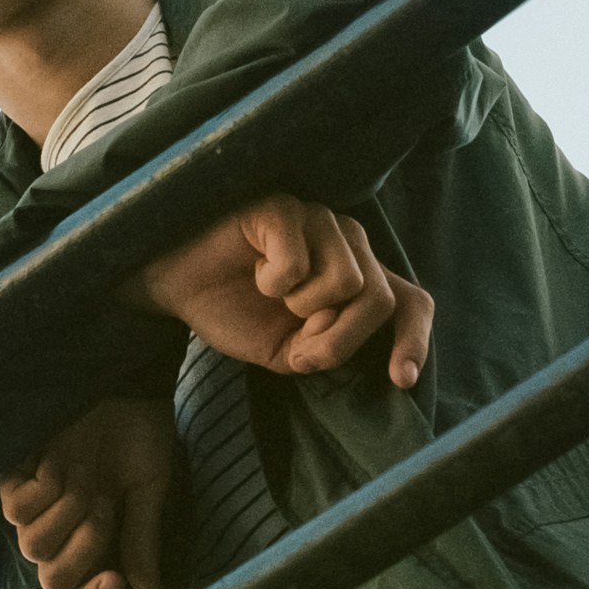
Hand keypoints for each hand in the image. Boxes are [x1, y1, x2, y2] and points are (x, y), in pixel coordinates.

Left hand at [0, 396, 174, 588]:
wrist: (125, 384)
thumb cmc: (139, 433)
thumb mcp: (149, 490)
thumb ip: (142, 542)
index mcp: (91, 538)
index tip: (115, 581)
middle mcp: (59, 527)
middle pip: (53, 578)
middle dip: (86, 546)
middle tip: (106, 505)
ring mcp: (35, 502)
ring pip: (33, 546)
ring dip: (67, 516)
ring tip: (87, 480)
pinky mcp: (14, 475)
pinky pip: (17, 509)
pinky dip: (45, 491)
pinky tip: (60, 465)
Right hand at [121, 194, 431, 388]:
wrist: (174, 282)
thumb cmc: (232, 308)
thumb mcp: (285, 351)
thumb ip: (321, 351)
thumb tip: (333, 341)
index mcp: (356, 277)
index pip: (411, 302)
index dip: (414, 340)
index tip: (400, 381)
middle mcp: (347, 242)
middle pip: (379, 299)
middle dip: (339, 339)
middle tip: (299, 342)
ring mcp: (318, 219)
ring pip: (349, 281)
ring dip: (304, 306)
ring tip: (272, 295)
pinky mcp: (283, 208)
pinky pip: (301, 261)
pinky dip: (275, 281)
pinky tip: (256, 271)